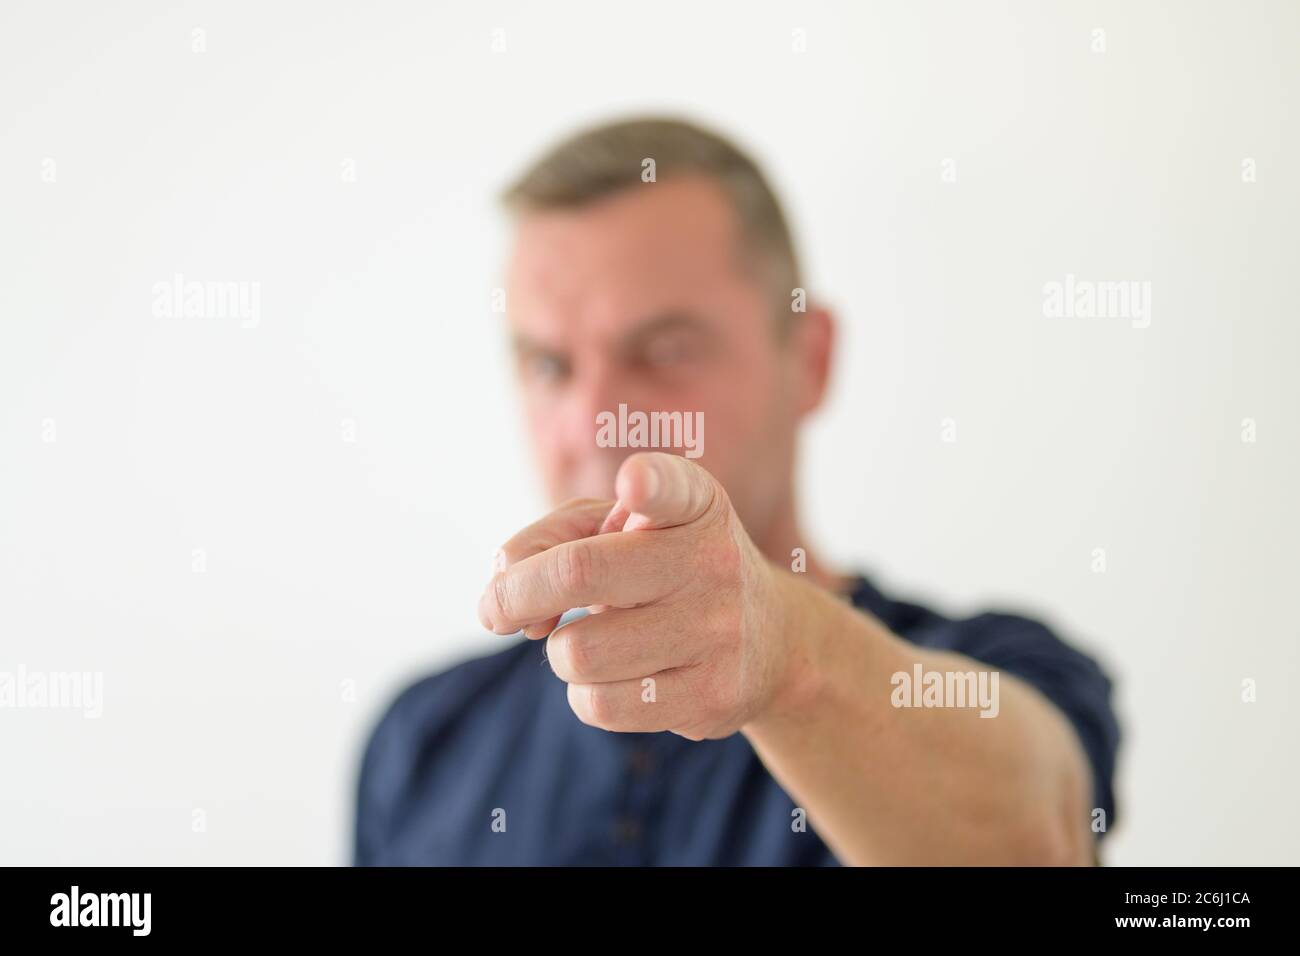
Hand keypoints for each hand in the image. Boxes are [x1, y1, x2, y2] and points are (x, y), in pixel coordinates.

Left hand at [478, 452, 799, 739]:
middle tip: (496, 609)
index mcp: (693, 505)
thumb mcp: (619, 527)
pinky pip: (601, 705)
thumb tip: (501, 602)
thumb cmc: (665, 568)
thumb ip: (550, 537)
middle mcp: (713, 561)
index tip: (633, 481)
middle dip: (514, 595)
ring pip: (579, 652)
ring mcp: (717, 632)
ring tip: (590, 641)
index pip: (672, 487)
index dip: (648, 483)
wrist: (771, 640)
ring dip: (561, 652)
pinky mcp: (712, 697)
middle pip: (579, 573)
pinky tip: (616, 676)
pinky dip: (586, 693)